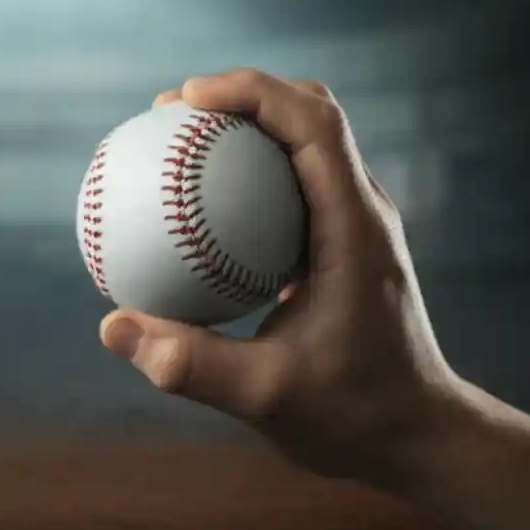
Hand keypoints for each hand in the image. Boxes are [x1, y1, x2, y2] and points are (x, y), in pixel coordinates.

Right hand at [99, 68, 461, 481]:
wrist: (418, 438)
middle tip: (169, 112)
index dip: (251, 91)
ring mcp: (356, 225)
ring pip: (304, 143)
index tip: (184, 98)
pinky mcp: (342, 245)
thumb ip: (190, 363)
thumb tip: (112, 326)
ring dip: (245, 127)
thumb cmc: (352, 418)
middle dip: (242, 93)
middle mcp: (362, 211)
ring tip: (174, 145)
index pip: (313, 123)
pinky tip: (194, 211)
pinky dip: (245, 175)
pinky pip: (292, 186)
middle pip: (310, 113)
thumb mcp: (265, 399)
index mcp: (354, 227)